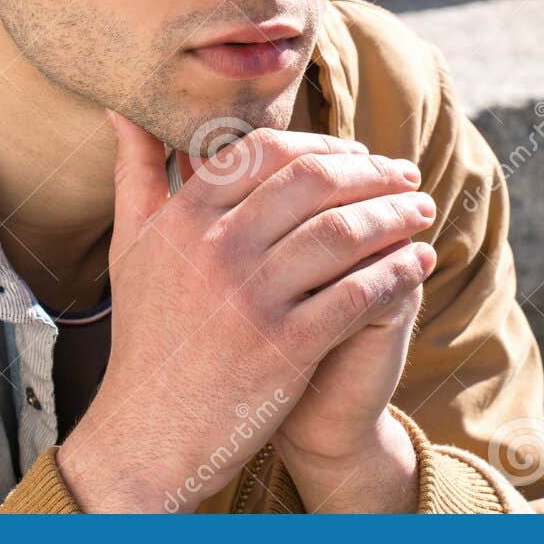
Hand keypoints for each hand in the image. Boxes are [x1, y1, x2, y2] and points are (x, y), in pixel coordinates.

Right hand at [55, 113, 435, 511]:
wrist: (146, 434)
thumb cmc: (145, 336)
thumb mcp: (128, 247)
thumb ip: (135, 173)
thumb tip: (121, 109)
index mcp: (185, 218)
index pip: (268, 151)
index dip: (324, 144)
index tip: (359, 152)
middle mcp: (216, 249)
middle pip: (313, 182)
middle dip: (371, 172)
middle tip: (406, 174)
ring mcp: (251, 298)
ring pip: (343, 233)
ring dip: (394, 216)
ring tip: (421, 211)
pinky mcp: (285, 347)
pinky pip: (357, 293)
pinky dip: (396, 271)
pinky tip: (418, 262)